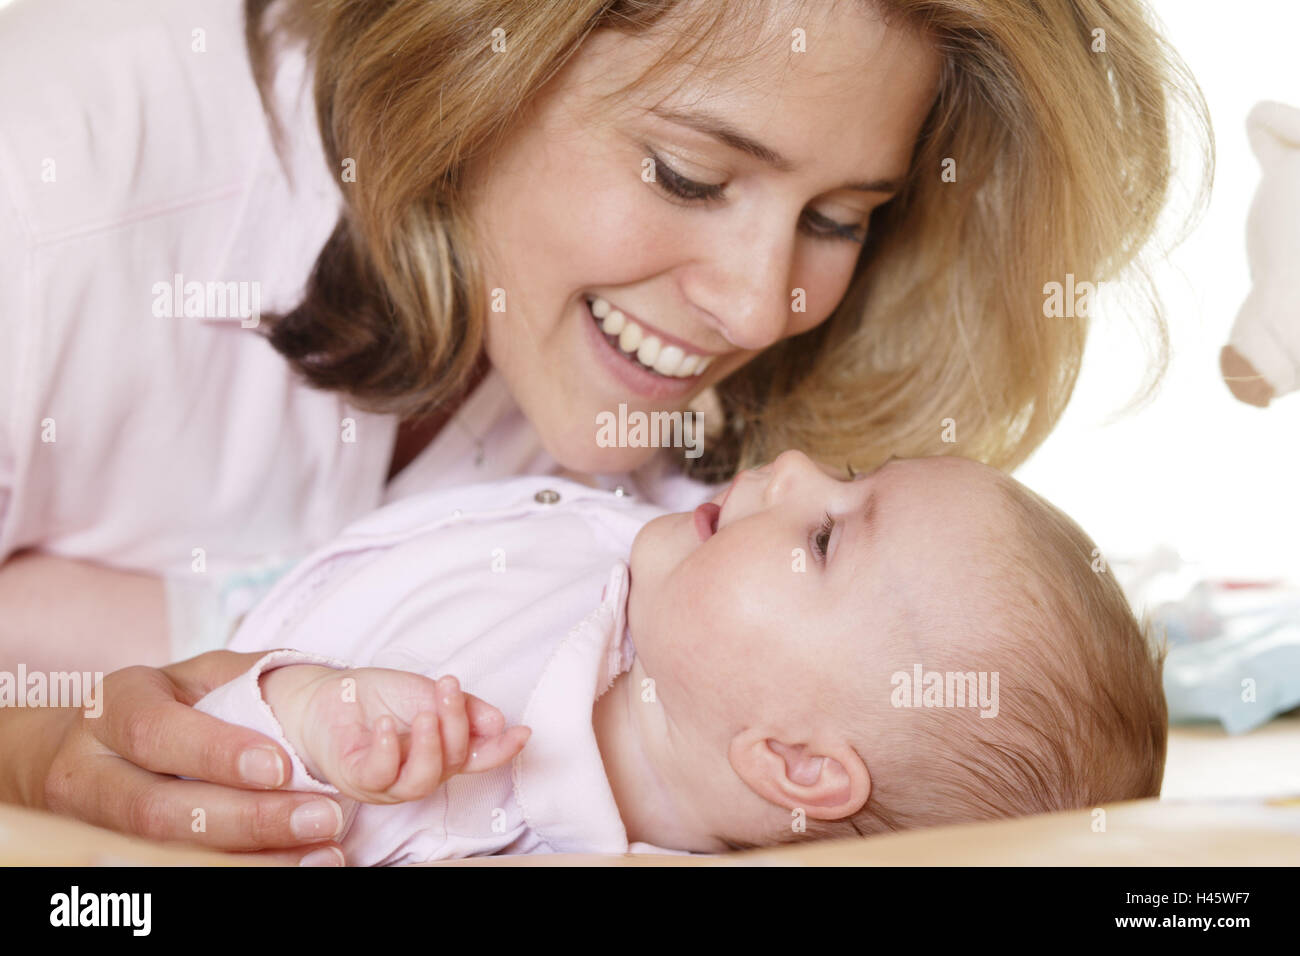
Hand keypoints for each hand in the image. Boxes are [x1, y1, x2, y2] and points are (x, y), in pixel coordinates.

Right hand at [2, 651, 349, 863]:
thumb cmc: (166, 704)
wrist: (86, 753)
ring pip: (167, 854)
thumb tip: (328, 692)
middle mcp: (90, 772)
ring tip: (323, 853)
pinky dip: (243, 872)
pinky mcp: (119, 860)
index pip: (154, 731)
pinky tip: (295, 867)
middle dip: (248, 818)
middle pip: (159, 809)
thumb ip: (250, 680)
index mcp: (113, 708)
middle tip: (322, 818)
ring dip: (253, 859)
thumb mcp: (199, 676)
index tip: (280, 767)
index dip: (216, 752)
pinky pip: (177, 874)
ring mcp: (96, 826)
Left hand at [264, 666, 530, 804]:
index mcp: (441, 754)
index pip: (478, 757)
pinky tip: (386, 726)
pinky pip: (377, 774)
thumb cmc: (380, 699)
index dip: (502, 749)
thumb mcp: (427, 693)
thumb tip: (497, 723)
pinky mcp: (356, 777)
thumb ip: (462, 708)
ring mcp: (388, 781)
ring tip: (425, 713)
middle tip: (450, 690)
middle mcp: (419, 773)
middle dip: (456, 728)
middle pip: (450, 764)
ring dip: (429, 745)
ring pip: (420, 779)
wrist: (327, 696)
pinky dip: (386, 751)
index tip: (522, 733)